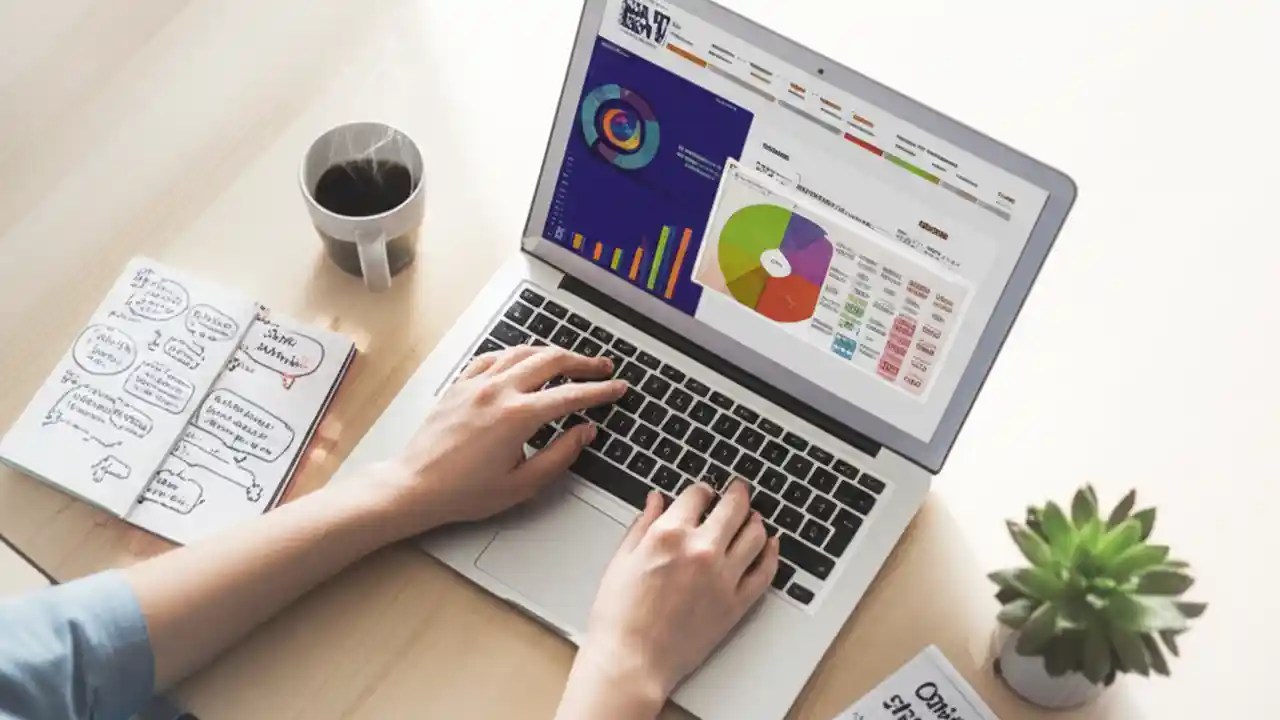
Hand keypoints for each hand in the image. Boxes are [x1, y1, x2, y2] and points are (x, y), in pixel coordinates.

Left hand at [367, 345, 625, 538]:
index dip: (600, 391)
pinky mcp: (460, 384)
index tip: (617, 387)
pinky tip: (524, 360)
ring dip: (552, 353)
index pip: (571, 395)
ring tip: (570, 360)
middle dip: (582, 362)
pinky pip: (494, 357)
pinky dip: (516, 355)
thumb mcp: (522, 484)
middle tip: (602, 367)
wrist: (415, 486)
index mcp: (517, 416)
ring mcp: (476, 383)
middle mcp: (498, 391)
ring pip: (523, 352)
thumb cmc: (464, 492)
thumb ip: (560, 455)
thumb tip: (585, 432)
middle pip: (551, 361)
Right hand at [557, 481, 779, 717]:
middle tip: (739, 490)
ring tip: (753, 517)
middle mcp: (701, 550)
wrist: (632, 662)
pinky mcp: (736, 604)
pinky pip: (765, 572)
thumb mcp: (621, 560)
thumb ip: (642, 525)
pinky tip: (770, 546)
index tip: (704, 493)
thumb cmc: (619, 617)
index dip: (702, 490)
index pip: (698, 494)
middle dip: (737, 494)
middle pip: (734, 507)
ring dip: (755, 520)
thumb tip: (655, 500)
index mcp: (669, 535)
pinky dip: (771, 554)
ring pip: (755, 535)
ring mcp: (723, 577)